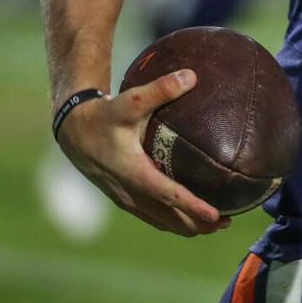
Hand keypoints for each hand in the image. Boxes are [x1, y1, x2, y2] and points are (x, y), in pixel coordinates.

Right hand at [54, 69, 228, 236]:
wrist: (74, 130)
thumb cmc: (104, 115)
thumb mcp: (131, 101)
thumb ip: (161, 89)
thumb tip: (192, 76)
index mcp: (133, 172)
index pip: (168, 196)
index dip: (193, 207)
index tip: (216, 216)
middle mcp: (129, 191)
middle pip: (168, 218)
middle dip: (197, 225)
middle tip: (227, 223)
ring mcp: (125, 199)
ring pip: (160, 222)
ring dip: (187, 227)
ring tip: (215, 225)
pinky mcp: (123, 198)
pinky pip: (152, 217)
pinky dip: (173, 220)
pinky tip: (189, 215)